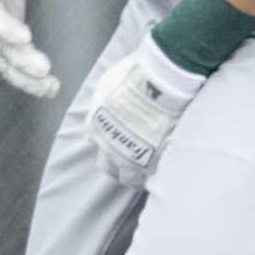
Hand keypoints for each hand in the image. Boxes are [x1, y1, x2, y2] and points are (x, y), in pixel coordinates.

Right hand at [0, 0, 58, 98]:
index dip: (3, 27)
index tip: (25, 38)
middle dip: (21, 59)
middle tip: (45, 69)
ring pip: (4, 62)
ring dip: (26, 79)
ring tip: (52, 88)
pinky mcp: (0, 42)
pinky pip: (11, 66)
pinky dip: (28, 81)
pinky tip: (50, 90)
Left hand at [87, 36, 206, 188]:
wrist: (160, 81)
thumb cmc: (133, 76)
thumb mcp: (107, 85)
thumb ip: (103, 103)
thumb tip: (107, 106)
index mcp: (94, 127)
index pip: (95, 142)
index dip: (108, 140)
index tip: (119, 137)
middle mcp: (108, 147)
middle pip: (108, 165)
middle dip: (117, 161)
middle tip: (131, 154)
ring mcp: (130, 159)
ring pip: (128, 177)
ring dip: (134, 170)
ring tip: (147, 163)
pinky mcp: (153, 163)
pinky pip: (149, 178)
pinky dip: (152, 173)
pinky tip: (159, 163)